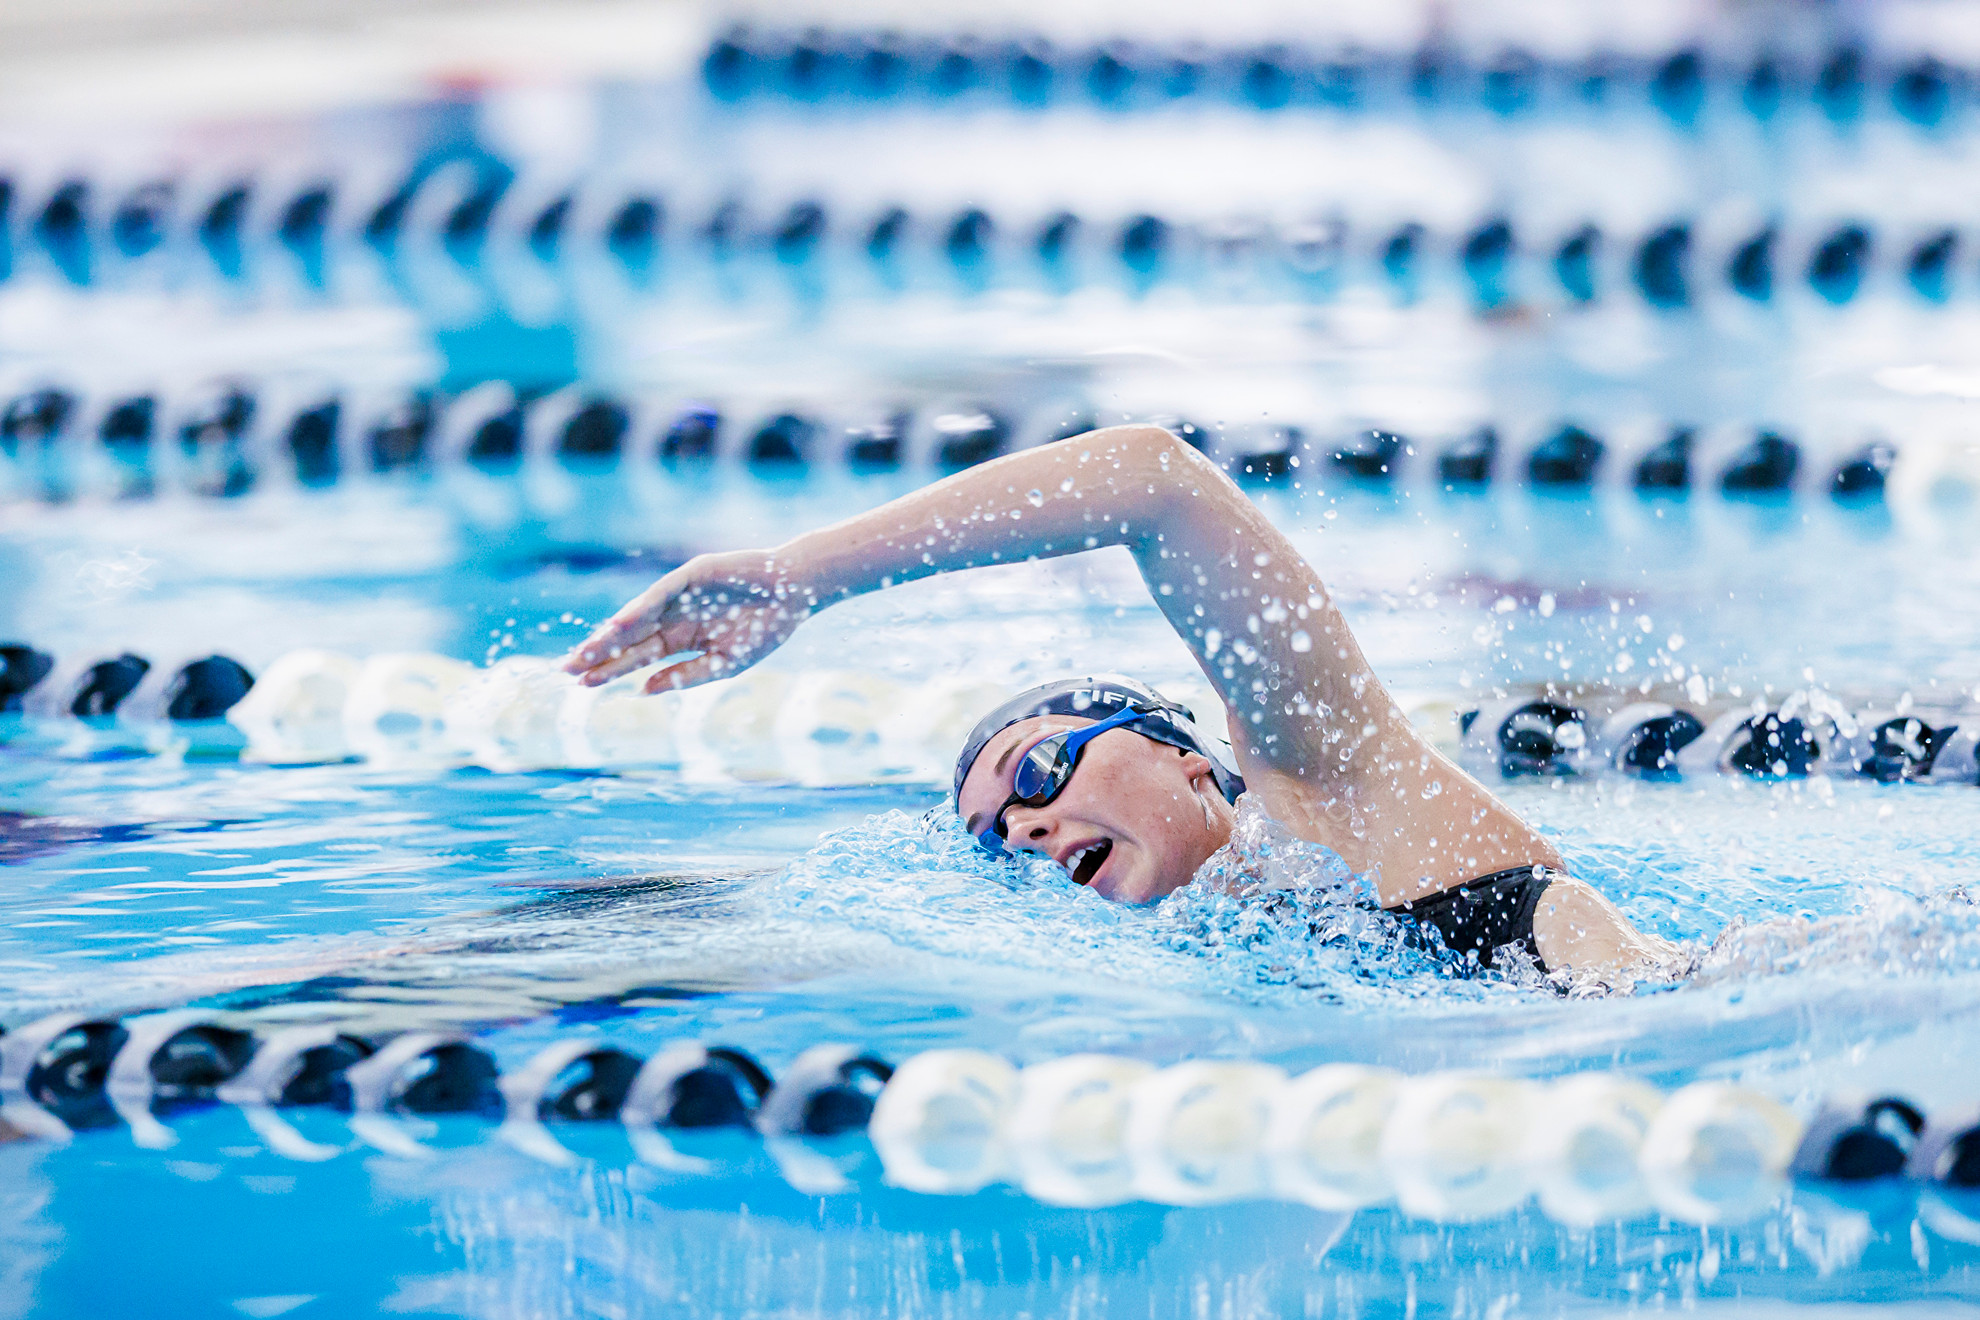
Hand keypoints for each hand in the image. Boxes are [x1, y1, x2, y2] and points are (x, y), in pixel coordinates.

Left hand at [561, 550, 815, 692]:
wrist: (795, 592)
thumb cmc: (767, 629)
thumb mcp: (725, 663)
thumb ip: (685, 676)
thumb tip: (642, 690)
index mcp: (683, 641)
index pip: (638, 658)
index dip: (610, 670)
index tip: (582, 685)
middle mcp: (675, 618)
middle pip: (629, 640)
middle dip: (599, 654)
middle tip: (566, 670)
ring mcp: (680, 595)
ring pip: (637, 618)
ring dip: (610, 634)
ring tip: (584, 653)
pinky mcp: (691, 575)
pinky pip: (659, 594)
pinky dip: (639, 609)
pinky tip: (618, 625)